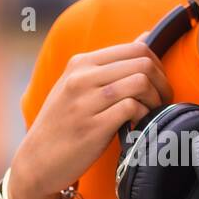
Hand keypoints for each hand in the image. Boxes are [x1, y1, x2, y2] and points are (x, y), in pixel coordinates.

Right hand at [8, 31, 172, 198]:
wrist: (36, 161)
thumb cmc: (63, 124)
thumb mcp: (78, 86)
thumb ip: (110, 64)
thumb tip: (145, 37)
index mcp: (80, 63)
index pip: (135, 48)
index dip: (157, 65)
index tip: (159, 84)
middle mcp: (81, 78)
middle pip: (142, 64)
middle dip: (162, 83)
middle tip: (162, 101)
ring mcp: (85, 102)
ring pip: (140, 83)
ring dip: (155, 100)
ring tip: (151, 114)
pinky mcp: (92, 127)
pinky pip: (132, 109)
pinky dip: (144, 117)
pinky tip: (138, 126)